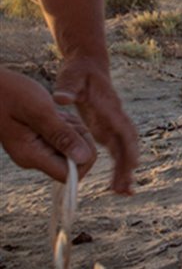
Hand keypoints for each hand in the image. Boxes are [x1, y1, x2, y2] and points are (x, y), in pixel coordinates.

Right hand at [0, 67, 96, 182]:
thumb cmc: (9, 93)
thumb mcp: (39, 111)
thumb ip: (61, 135)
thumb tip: (83, 158)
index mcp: (32, 156)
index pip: (69, 175)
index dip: (84, 157)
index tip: (76, 133)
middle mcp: (34, 158)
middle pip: (75, 161)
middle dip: (80, 138)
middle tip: (63, 118)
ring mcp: (35, 150)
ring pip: (72, 148)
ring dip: (74, 129)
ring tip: (56, 114)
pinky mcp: (38, 141)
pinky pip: (64, 138)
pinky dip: (67, 125)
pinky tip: (55, 113)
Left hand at [53, 54, 137, 194]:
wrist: (89, 66)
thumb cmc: (79, 71)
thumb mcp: (72, 76)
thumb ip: (68, 87)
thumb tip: (61, 98)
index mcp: (110, 109)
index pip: (124, 130)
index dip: (129, 148)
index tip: (133, 165)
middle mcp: (116, 119)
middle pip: (128, 146)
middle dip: (128, 167)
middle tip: (125, 189)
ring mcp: (112, 126)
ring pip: (124, 152)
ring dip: (125, 171)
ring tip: (123, 193)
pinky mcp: (106, 131)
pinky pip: (116, 152)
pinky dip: (119, 168)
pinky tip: (116, 184)